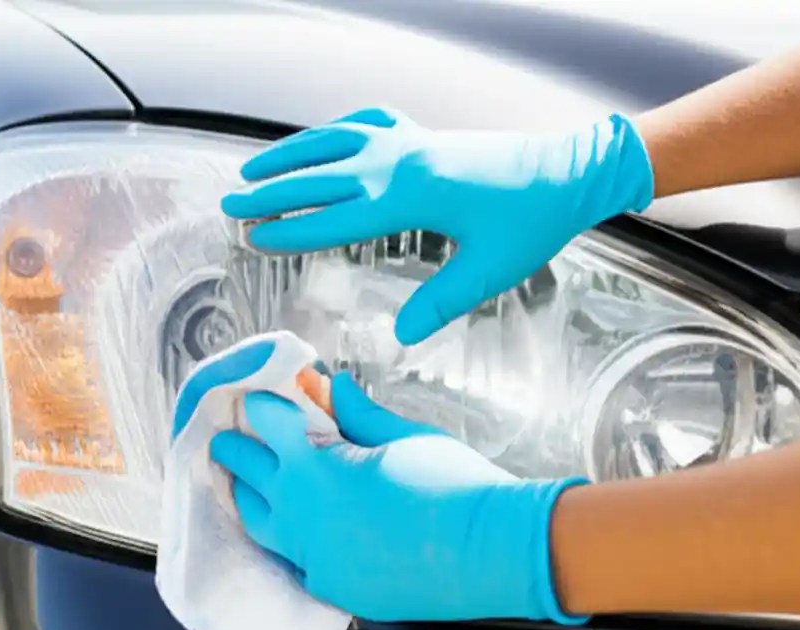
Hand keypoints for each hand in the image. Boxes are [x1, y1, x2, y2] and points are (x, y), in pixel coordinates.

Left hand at [211, 372, 586, 623]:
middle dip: (236, 446)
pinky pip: (294, 559)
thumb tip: (331, 385)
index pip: (265, 421)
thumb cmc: (455, 485)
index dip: (262, 401)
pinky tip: (296, 528)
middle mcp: (301, 515)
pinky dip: (289, 538)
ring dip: (250, 495)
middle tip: (230, 434)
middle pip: (244, 471)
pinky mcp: (333, 588)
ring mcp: (313, 557)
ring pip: (258, 521)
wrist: (495, 554)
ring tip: (249, 481)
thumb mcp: (404, 436)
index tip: (259, 393)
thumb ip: (357, 413)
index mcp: (313, 466)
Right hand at [222, 107, 653, 345]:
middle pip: (321, 176)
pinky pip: (368, 123)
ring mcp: (411, 142)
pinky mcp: (425, 135)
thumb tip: (402, 336)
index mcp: (411, 196)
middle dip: (272, 192)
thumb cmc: (531, 222)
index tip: (253, 239)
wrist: (570, 169)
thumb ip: (441, 302)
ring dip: (292, 154)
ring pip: (335, 141)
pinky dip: (337, 129)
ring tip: (253, 169)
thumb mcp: (489, 271)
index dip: (290, 230)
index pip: (334, 217)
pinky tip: (324, 138)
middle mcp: (401, 161)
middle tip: (230, 204)